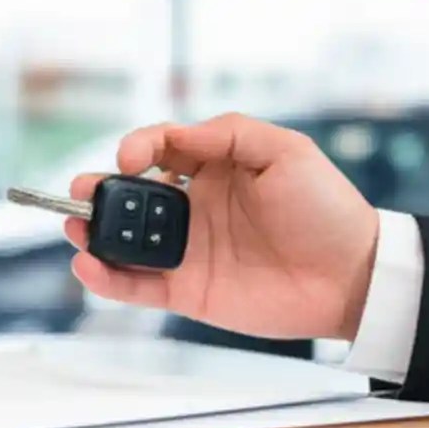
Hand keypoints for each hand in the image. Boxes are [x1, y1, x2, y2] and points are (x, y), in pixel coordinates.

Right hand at [66, 113, 379, 341]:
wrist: (352, 275)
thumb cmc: (325, 209)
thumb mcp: (285, 151)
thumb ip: (227, 135)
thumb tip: (172, 136)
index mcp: (214, 170)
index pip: (160, 149)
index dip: (139, 147)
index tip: (130, 156)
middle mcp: (194, 208)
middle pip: (132, 195)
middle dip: (100, 190)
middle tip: (80, 191)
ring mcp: (188, 252)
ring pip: (125, 241)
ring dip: (94, 233)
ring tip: (75, 226)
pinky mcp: (188, 292)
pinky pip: (138, 287)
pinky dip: (108, 279)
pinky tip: (89, 266)